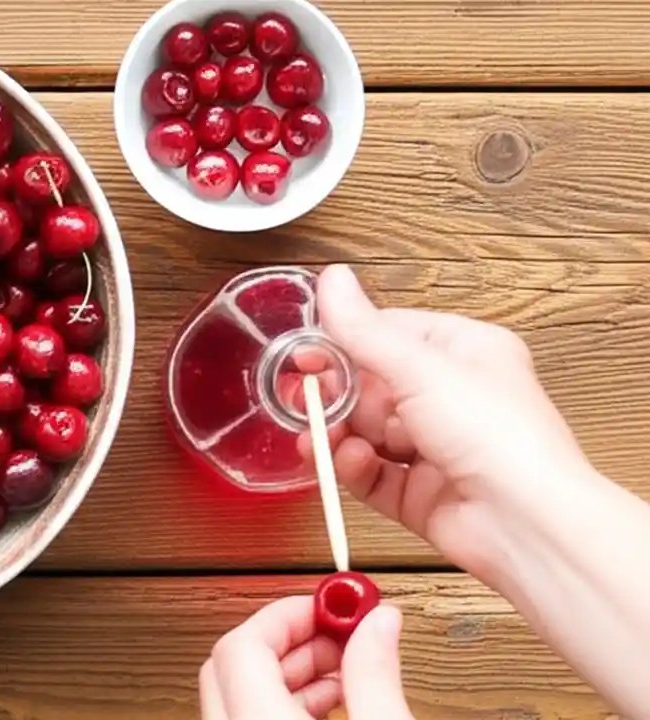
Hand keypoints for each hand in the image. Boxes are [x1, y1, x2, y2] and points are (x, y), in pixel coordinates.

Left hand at [199, 596, 412, 718]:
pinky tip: (331, 706)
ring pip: (235, 697)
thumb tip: (378, 624)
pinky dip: (279, 705)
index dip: (285, 616)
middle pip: (231, 667)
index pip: (240, 646)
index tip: (327, 607)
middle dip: (287, 640)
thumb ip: (376, 676)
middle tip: (338, 633)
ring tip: (343, 669)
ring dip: (285, 674)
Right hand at [314, 265, 590, 577]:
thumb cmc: (499, 437)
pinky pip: (372, 474)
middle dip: (335, 396)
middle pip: (371, 387)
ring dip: (338, 434)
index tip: (306, 352)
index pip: (389, 334)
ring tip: (319, 437)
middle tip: (306, 399)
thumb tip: (332, 279)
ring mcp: (435, 448)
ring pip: (365, 433)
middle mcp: (452, 398)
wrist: (525, 524)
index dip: (344, 342)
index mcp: (465, 353)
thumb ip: (364, 330)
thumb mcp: (420, 369)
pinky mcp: (421, 493)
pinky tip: (350, 462)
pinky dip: (353, 468)